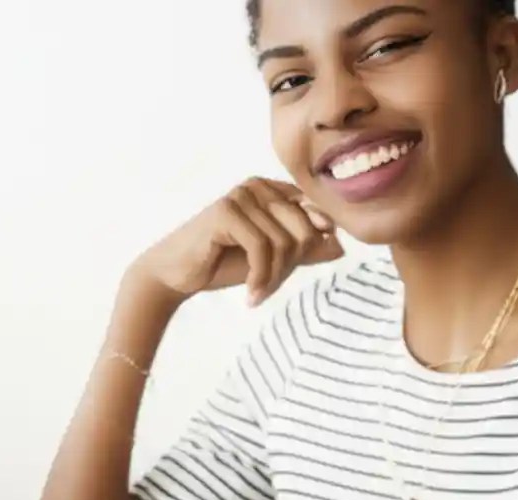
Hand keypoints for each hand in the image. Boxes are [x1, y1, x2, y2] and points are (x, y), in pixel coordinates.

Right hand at [131, 177, 342, 306]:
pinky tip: (250, 294)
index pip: (314, 215)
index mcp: (271, 190)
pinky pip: (262, 248)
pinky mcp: (226, 211)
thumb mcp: (272, 259)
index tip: (289, 272)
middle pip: (303, 228)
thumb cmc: (221, 263)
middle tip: (269, 289)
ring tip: (257, 293)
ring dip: (274, 276)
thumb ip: (304, 251)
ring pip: (284, 241)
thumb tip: (342, 247)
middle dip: (291, 265)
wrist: (175, 275)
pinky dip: (260, 276)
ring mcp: (241, 195)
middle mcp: (258, 186)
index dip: (311, 246)